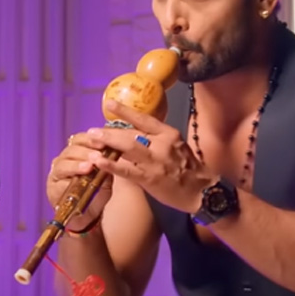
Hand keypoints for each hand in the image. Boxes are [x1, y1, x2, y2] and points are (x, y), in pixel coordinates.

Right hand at [47, 131, 114, 230]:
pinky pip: (59, 181)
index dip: (89, 139)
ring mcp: (56, 174)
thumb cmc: (96, 195)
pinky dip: (68, 180)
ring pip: (63, 163)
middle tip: (98, 156)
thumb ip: (107, 167)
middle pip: (71, 150)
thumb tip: (114, 154)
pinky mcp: (52, 188)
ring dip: (76, 164)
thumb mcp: (106, 179)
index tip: (103, 142)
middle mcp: (64, 161)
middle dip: (85, 152)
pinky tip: (78, 179)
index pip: (80, 140)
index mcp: (76, 155)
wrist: (88, 218)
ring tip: (89, 166)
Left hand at [92, 100, 216, 214]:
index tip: (109, 103)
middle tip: (93, 130)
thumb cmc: (187, 168)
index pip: (144, 119)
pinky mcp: (150, 178)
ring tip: (92, 139)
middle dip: (110, 132)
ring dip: (108, 142)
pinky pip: (126, 170)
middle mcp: (162, 144)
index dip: (125, 111)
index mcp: (168, 134)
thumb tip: (132, 132)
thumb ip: (156, 139)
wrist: (202, 191)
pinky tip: (98, 161)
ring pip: (128, 147)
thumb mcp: (175, 147)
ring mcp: (155, 161)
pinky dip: (111, 165)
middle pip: (131, 133)